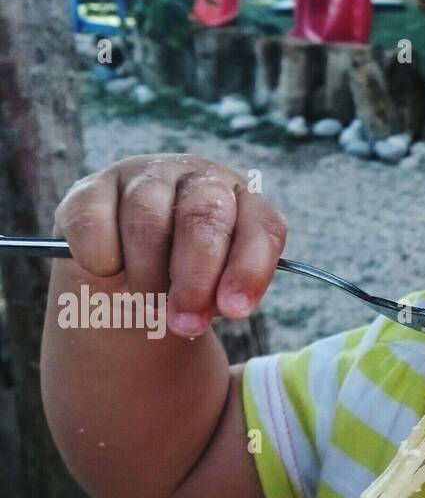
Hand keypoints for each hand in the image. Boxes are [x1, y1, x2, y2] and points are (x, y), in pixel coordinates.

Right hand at [53, 154, 286, 336]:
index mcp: (242, 203)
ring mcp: (143, 176)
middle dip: (195, 278)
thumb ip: (222, 297)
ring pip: (147, 221)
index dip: (249, 269)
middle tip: (185, 321)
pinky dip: (102, 261)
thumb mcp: (214, 295)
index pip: (261, 226)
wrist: (125, 286)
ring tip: (147, 301)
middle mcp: (198, 179)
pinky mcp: (91, 188)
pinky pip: (94, 225)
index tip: (235, 311)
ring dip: (148, 276)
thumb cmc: (185, 287)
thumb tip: (220, 304)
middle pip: (203, 217)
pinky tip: (109, 272)